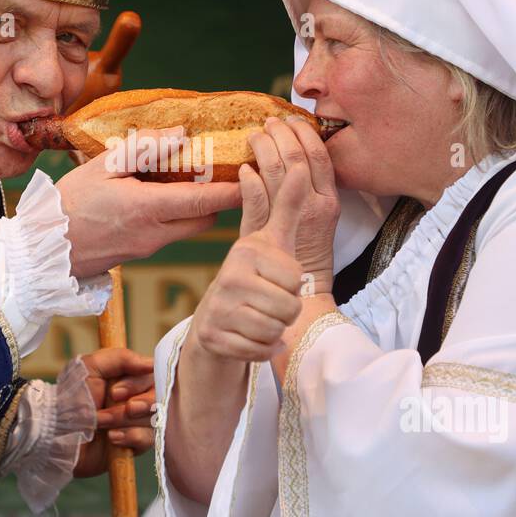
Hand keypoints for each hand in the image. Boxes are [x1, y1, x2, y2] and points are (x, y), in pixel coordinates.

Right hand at [56, 126, 242, 277]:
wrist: (44, 250)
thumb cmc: (68, 203)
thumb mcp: (101, 167)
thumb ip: (143, 149)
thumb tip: (180, 134)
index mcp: (147, 208)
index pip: (204, 201)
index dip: (233, 190)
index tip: (253, 175)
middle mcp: (156, 232)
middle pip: (207, 219)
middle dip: (222, 200)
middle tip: (226, 173)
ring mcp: (150, 247)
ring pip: (191, 228)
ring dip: (200, 208)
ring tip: (194, 181)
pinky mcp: (142, 253)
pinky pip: (172, 234)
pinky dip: (179, 217)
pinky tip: (165, 197)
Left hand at [73, 346, 155, 477]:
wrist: (56, 431)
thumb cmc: (72, 396)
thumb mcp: (90, 366)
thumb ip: (121, 358)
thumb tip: (152, 363)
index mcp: (130, 378)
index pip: (154, 375)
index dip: (138, 385)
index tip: (115, 392)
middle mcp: (138, 398)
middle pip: (159, 398)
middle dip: (135, 405)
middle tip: (114, 408)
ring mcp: (138, 422)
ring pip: (154, 419)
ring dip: (123, 421)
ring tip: (100, 424)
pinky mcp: (136, 444)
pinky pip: (149, 440)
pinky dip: (130, 437)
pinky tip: (112, 438)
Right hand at [188, 158, 310, 363]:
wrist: (215, 318)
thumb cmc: (252, 276)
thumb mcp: (271, 241)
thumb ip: (286, 204)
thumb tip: (300, 165)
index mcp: (247, 251)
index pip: (297, 280)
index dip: (293, 286)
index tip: (274, 280)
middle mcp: (229, 276)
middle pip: (289, 308)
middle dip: (285, 312)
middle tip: (267, 303)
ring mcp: (219, 308)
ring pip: (274, 330)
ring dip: (274, 331)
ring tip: (258, 318)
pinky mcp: (214, 337)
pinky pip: (260, 351)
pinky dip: (263, 350)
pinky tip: (250, 338)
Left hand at [245, 116, 339, 292]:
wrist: (306, 289)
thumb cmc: (311, 250)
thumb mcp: (322, 215)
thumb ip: (311, 187)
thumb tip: (294, 153)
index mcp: (330, 199)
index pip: (318, 153)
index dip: (303, 131)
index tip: (290, 119)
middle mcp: (313, 205)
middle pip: (297, 155)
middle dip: (281, 133)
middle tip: (269, 123)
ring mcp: (290, 218)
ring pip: (275, 170)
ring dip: (262, 147)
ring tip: (254, 136)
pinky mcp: (266, 233)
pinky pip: (255, 198)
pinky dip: (249, 179)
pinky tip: (244, 169)